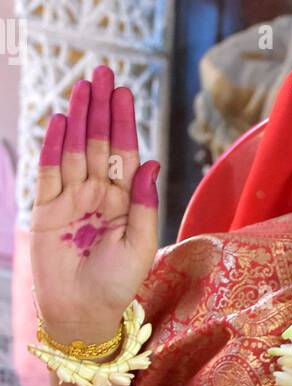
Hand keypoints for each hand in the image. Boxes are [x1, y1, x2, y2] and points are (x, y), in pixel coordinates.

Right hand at [31, 65, 160, 344]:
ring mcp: (71, 200)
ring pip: (75, 150)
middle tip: (103, 72)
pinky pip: (49, 173)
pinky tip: (60, 120)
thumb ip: (144, 202)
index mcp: (125, 200)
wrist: (83, 313)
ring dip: (79, 118)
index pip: (125, 152)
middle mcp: (98, 194)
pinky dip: (53, 146)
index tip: (125, 91)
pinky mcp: (46, 211)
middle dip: (102, 108)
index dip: (125, 122)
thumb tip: (151, 161)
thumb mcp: (140, 242)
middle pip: (99, 142)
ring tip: (83, 86)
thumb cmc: (118, 284)